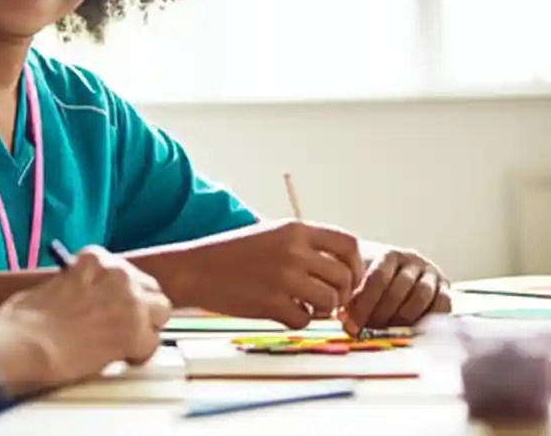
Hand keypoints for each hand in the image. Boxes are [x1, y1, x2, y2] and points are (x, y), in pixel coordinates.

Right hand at [0, 246, 171, 395]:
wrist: (26, 343)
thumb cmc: (26, 319)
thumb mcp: (54, 286)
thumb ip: (78, 285)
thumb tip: (85, 298)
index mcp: (95, 259)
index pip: (124, 270)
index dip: (119, 290)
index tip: (112, 300)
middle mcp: (118, 274)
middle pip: (150, 288)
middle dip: (140, 305)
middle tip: (125, 322)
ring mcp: (131, 303)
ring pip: (160, 312)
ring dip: (146, 325)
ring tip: (126, 340)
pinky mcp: (135, 334)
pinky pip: (150, 345)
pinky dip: (138, 353)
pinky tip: (119, 357)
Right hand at [172, 219, 363, 328]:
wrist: (194, 269)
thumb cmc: (231, 253)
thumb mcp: (270, 234)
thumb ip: (304, 244)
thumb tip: (341, 265)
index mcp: (295, 229)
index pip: (348, 244)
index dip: (356, 265)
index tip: (348, 279)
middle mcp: (294, 250)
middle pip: (344, 277)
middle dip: (342, 294)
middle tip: (328, 301)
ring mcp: (284, 277)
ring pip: (330, 301)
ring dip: (322, 310)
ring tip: (304, 306)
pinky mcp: (272, 303)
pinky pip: (305, 320)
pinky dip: (298, 321)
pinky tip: (283, 313)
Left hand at [341, 247, 450, 334]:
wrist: (398, 273)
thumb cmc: (371, 280)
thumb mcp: (358, 281)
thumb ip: (349, 296)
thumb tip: (338, 318)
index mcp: (389, 254)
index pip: (377, 278)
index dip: (363, 305)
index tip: (351, 325)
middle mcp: (413, 260)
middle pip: (398, 289)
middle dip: (380, 315)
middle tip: (366, 332)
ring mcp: (432, 274)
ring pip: (421, 297)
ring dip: (401, 320)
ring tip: (385, 333)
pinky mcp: (446, 290)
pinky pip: (442, 305)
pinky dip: (427, 320)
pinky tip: (409, 332)